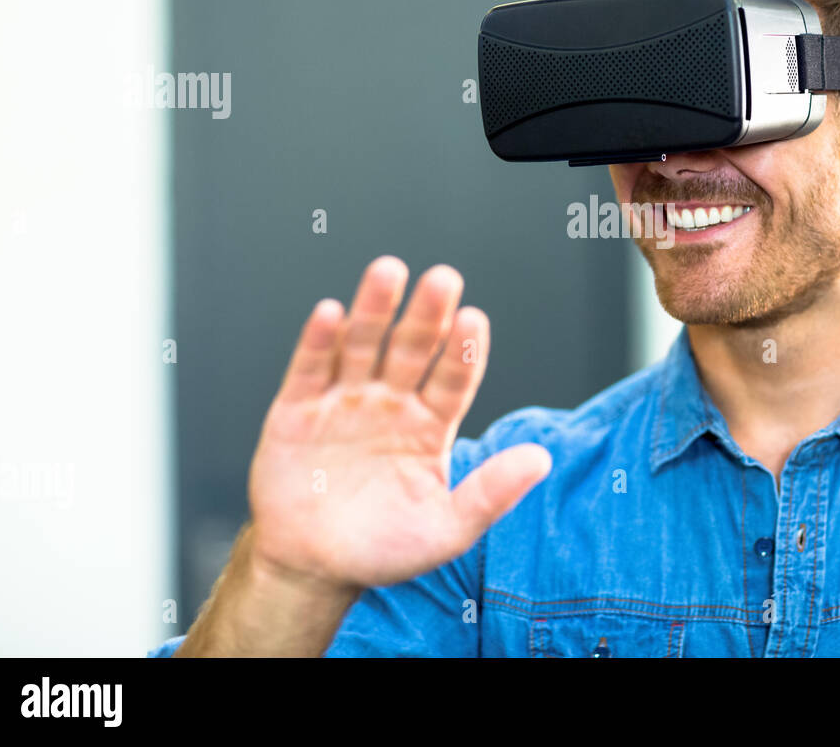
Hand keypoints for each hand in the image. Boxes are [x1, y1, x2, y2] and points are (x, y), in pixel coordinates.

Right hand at [246, 256, 551, 592]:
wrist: (312, 567)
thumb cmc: (383, 548)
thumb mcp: (446, 529)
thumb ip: (491, 494)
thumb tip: (543, 459)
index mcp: (430, 424)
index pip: (453, 378)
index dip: (462, 351)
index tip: (474, 320)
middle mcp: (391, 402)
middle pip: (412, 348)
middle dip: (426, 314)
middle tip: (443, 278)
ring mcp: (344, 400)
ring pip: (362, 344)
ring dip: (374, 308)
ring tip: (389, 271)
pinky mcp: (297, 410)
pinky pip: (310, 368)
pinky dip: (318, 341)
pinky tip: (331, 313)